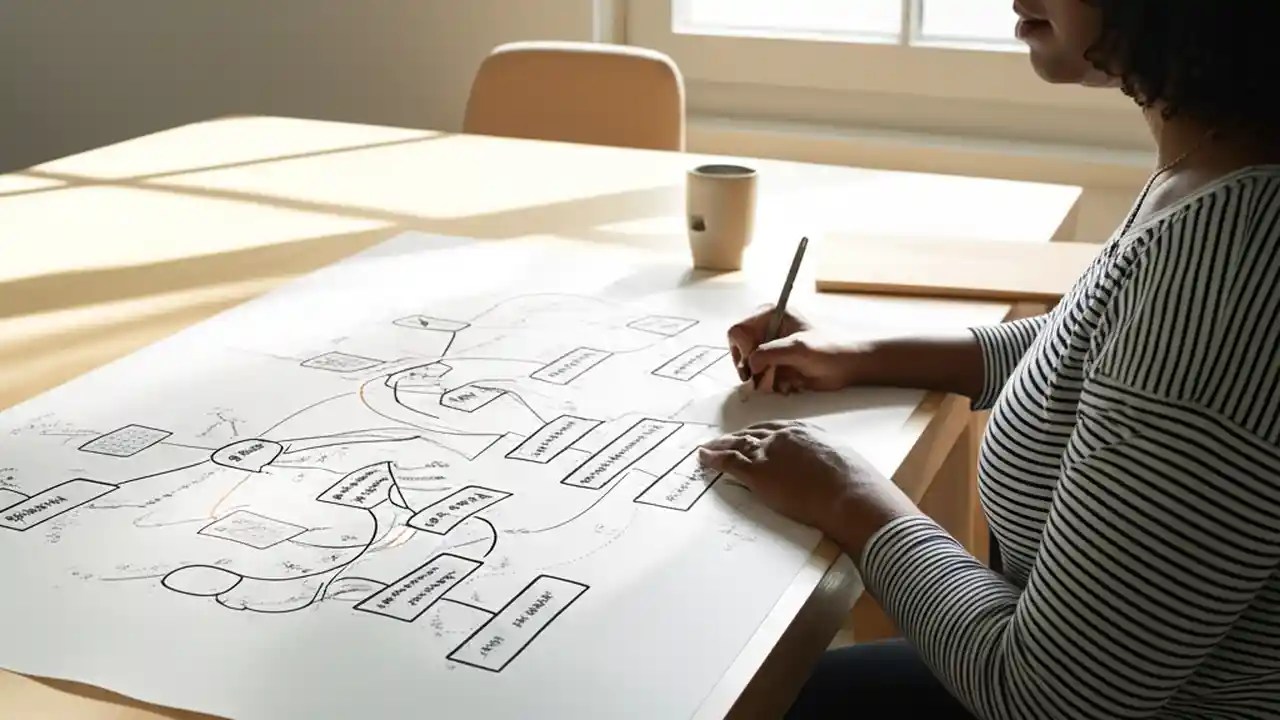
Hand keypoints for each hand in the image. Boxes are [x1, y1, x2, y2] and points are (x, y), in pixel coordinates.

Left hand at [698, 421, 919, 555]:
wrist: (851, 494)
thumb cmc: (856, 484)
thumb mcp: (842, 461)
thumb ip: (827, 462)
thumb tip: (830, 474)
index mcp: (806, 432)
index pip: (775, 429)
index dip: (760, 433)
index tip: (752, 435)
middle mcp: (784, 437)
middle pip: (753, 434)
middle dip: (737, 437)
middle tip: (723, 440)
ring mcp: (769, 453)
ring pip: (737, 446)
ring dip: (720, 447)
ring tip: (707, 449)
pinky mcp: (757, 473)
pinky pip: (730, 463)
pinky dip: (714, 459)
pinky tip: (705, 458)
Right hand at [726, 307, 865, 393]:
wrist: (847, 366)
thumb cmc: (827, 350)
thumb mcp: (797, 348)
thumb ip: (769, 353)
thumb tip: (749, 366)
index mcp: (769, 315)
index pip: (738, 331)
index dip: (743, 350)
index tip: (756, 364)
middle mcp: (766, 329)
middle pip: (740, 350)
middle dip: (752, 368)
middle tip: (765, 379)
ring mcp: (769, 348)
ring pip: (749, 367)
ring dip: (763, 379)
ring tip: (783, 383)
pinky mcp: (775, 364)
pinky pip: (760, 377)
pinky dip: (771, 385)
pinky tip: (788, 385)